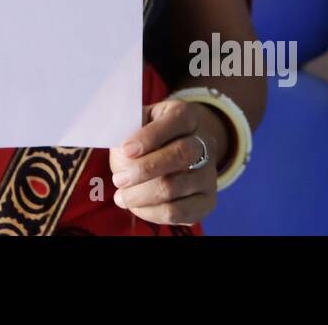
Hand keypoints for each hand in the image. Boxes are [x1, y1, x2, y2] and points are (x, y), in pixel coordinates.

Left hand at [108, 99, 217, 226]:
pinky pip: (178, 212)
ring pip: (175, 187)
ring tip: (121, 196)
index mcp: (186, 116)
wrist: (169, 156)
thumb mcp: (136, 124)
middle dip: (144, 169)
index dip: (150, 136)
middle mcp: (205, 142)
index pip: (177, 120)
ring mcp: (209, 174)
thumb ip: (128, 131)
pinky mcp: (207, 201)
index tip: (125, 150)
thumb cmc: (145, 138)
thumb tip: (122, 152)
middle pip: (181, 154)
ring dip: (141, 195)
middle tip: (118, 179)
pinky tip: (136, 206)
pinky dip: (151, 212)